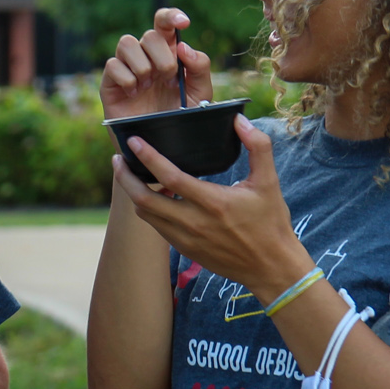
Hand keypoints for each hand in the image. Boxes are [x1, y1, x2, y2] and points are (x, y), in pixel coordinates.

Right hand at [100, 8, 212, 119]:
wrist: (160, 145)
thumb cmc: (180, 117)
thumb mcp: (200, 94)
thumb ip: (199, 68)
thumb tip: (183, 46)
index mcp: (168, 53)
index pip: (164, 23)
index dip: (171, 16)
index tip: (185, 22)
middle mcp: (146, 57)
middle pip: (149, 35)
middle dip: (163, 57)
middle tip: (169, 80)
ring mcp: (127, 68)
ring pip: (126, 43)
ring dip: (142, 65)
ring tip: (148, 85)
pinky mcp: (110, 83)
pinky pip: (113, 65)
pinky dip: (127, 78)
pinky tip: (133, 94)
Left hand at [114, 116, 314, 300]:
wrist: (272, 268)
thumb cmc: (271, 223)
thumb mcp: (269, 182)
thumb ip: (258, 147)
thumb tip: (239, 120)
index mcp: (212, 203)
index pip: (169, 176)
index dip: (147, 156)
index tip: (133, 141)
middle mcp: (194, 222)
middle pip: (143, 199)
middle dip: (124, 177)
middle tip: (118, 159)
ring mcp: (186, 238)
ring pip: (145, 214)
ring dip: (133, 193)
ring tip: (130, 174)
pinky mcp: (184, 249)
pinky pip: (156, 226)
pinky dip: (148, 208)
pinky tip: (152, 195)